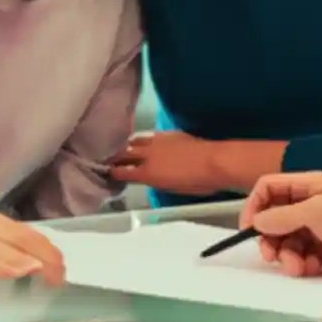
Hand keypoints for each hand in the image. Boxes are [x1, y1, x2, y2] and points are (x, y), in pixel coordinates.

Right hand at [0, 211, 64, 284]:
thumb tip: (25, 260)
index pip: (26, 233)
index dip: (48, 248)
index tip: (63, 265)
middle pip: (20, 237)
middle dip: (45, 255)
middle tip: (61, 274)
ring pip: (2, 245)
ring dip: (28, 258)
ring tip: (48, 271)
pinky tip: (14, 271)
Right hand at [107, 132, 221, 195]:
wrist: (214, 162)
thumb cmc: (196, 183)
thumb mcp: (171, 188)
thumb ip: (155, 181)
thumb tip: (147, 177)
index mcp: (147, 173)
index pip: (123, 172)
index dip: (113, 172)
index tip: (106, 173)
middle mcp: (148, 155)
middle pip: (124, 153)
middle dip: (115, 156)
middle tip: (107, 158)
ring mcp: (158, 142)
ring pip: (135, 141)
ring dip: (127, 145)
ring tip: (121, 147)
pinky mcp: (169, 134)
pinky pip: (150, 136)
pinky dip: (143, 139)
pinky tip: (143, 141)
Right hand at [239, 171, 321, 276]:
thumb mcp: (316, 212)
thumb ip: (283, 216)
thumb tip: (258, 221)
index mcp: (308, 186)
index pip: (269, 188)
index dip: (255, 205)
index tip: (248, 227)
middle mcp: (309, 205)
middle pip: (274, 219)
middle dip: (270, 239)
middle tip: (272, 255)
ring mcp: (316, 228)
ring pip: (286, 242)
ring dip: (287, 256)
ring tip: (297, 266)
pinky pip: (301, 257)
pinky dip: (303, 264)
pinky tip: (314, 267)